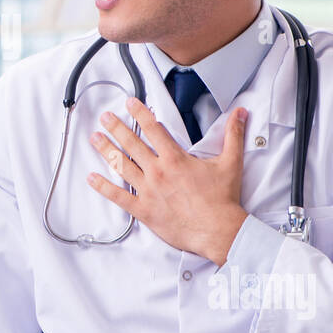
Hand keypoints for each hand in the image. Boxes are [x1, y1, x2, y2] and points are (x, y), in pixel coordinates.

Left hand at [87, 97, 249, 264]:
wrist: (218, 230)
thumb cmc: (222, 200)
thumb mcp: (230, 162)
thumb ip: (233, 135)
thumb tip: (240, 114)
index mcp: (175, 158)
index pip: (153, 129)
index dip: (140, 113)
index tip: (129, 103)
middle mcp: (158, 171)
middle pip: (131, 144)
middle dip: (116, 128)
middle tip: (105, 117)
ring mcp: (148, 190)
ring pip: (121, 166)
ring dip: (106, 150)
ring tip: (95, 138)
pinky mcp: (144, 210)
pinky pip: (119, 197)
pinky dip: (104, 187)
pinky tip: (92, 178)